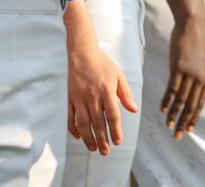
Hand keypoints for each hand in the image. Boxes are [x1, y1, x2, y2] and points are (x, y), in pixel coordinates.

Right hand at [65, 1, 138, 155]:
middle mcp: (92, 96)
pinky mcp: (70, 99)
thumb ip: (126, 93)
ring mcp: (79, 98)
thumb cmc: (103, 64)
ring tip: (94, 149)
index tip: (118, 141)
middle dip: (102, 139)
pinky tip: (79, 137)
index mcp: (107, 90)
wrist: (82, 53)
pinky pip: (70, 117)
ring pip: (83, 123)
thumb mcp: (119, 75)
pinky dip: (73, 129)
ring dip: (88, 138)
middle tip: (106, 152)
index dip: (116, 130)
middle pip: (98, 122)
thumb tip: (134, 110)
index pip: (112, 115)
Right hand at [161, 15, 204, 138]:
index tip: (187, 131)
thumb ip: (203, 81)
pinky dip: (167, 101)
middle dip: (183, 122)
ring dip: (173, 114)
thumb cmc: (196, 45)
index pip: (199, 104)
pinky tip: (162, 109)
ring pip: (181, 99)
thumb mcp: (203, 64)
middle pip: (191, 106)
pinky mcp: (179, 68)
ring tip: (167, 124)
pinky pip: (172, 88)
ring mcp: (190, 74)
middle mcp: (200, 79)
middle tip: (177, 135)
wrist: (193, 25)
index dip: (193, 118)